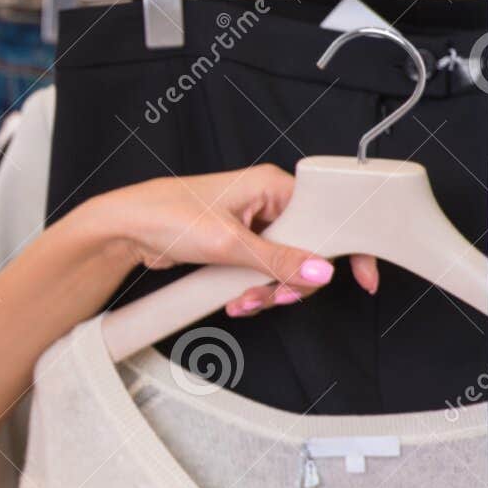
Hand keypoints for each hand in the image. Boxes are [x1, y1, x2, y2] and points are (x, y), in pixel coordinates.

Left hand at [81, 164, 379, 316]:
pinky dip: (251, 291)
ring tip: (243, 300)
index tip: (363, 277)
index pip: (328, 214)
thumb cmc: (166, 216)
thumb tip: (319, 272)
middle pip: (306, 249)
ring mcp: (250, 225)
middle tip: (274, 296)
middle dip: (291, 281)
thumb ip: (277, 260)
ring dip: (267, 291)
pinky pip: (259, 273)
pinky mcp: (234, 245)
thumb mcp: (228, 242)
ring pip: (282, 267)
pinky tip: (234, 301)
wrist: (124, 231)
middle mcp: (265, 202)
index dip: (347, 247)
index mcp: (271, 185)